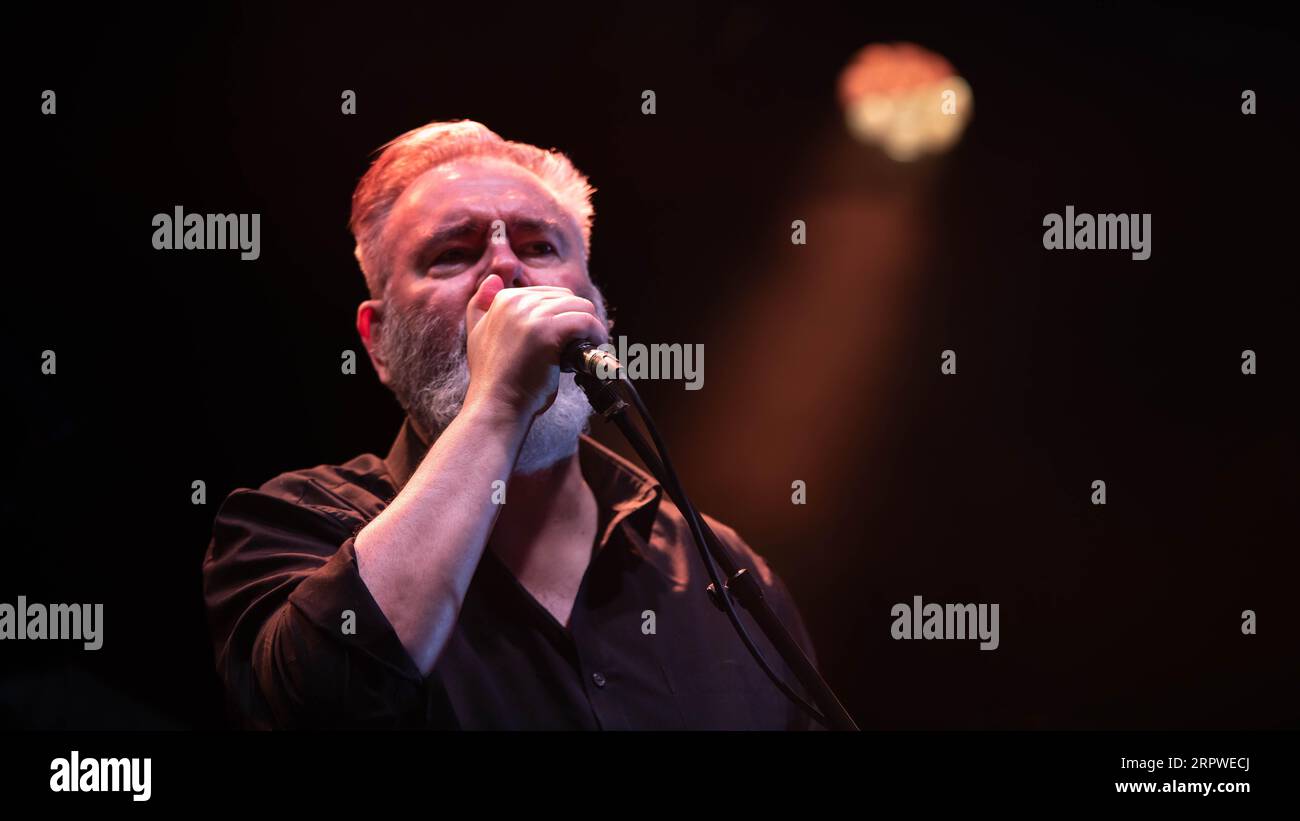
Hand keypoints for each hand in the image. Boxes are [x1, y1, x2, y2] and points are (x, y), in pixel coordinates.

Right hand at [463, 274, 607, 420]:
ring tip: (589, 346)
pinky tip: (595, 348)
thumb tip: (494, 279)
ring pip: (580, 306)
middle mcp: (515, 301)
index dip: (563, 315)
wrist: (495, 406)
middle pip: (567, 297)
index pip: (548, 294)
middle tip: (581, 343)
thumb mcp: (478, 335)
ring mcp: (531, 315)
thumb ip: (480, 306)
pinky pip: (586, 320)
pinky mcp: (547, 331)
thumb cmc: (493, 379)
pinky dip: (596, 333)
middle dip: (577, 318)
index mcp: (503, 299)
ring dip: (591, 326)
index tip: (567, 336)